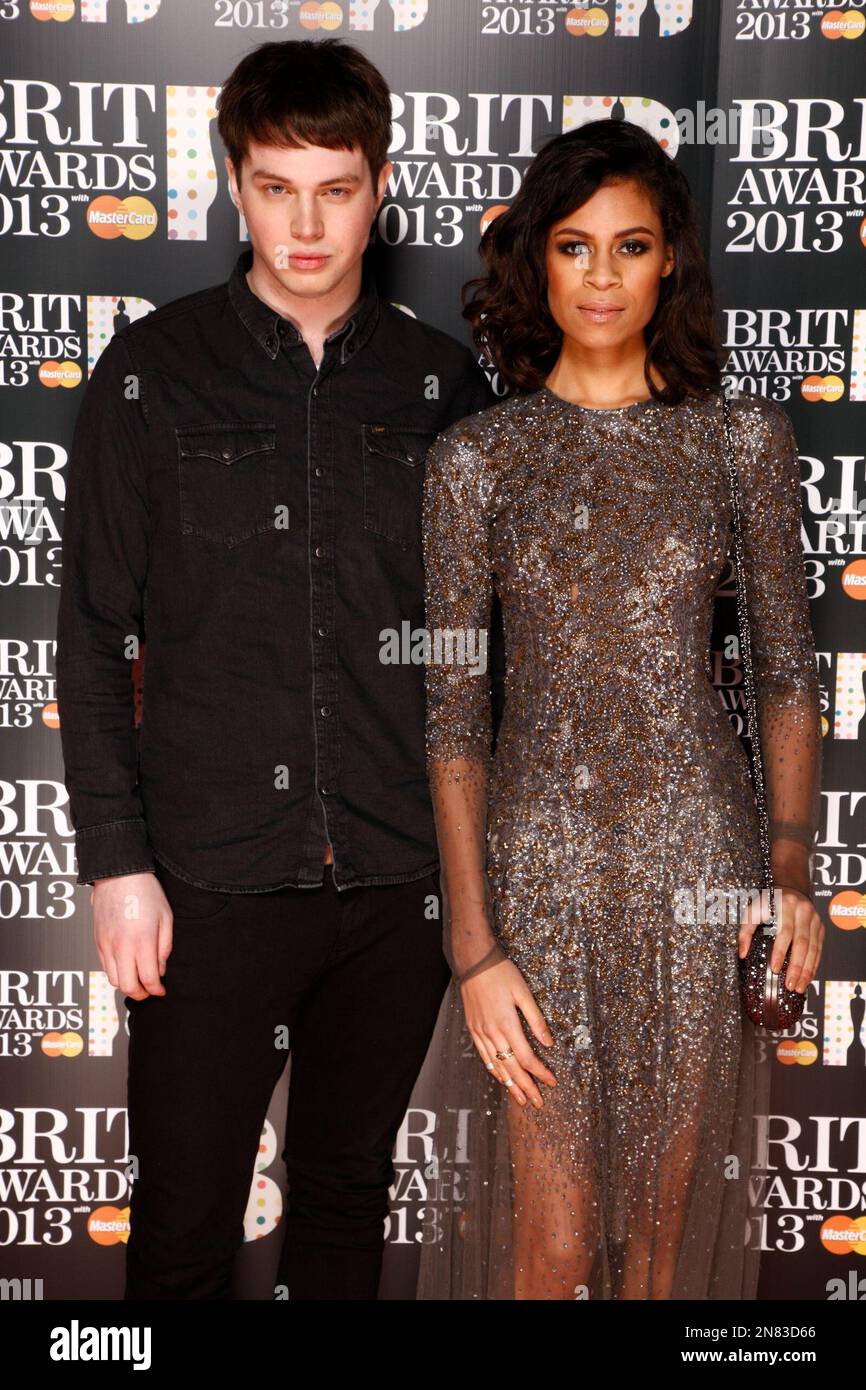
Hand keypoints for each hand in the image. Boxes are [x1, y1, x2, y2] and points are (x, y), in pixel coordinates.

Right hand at [91, 871, 172, 1000]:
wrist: (118, 876)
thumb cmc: (145, 892)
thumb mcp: (165, 917)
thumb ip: (164, 947)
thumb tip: (160, 969)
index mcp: (142, 941)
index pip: (148, 979)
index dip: (156, 990)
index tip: (162, 990)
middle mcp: (121, 947)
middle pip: (127, 986)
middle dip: (141, 994)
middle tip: (150, 990)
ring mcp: (106, 945)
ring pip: (113, 980)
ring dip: (127, 984)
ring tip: (139, 978)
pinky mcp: (98, 942)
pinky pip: (105, 967)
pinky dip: (116, 973)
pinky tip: (127, 966)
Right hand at [460, 959, 556, 1108]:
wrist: (474, 962)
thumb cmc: (501, 973)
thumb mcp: (524, 992)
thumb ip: (536, 1020)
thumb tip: (549, 1043)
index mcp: (508, 1024)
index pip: (527, 1057)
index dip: (540, 1073)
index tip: (551, 1082)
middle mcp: (492, 1032)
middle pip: (511, 1068)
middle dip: (526, 1087)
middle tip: (537, 1103)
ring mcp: (480, 1032)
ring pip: (496, 1066)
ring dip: (510, 1084)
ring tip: (520, 1099)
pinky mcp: (473, 1029)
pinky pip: (483, 1056)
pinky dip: (493, 1070)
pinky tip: (500, 1078)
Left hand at [738, 884, 823, 993]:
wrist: (790, 889)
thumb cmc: (768, 903)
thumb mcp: (752, 911)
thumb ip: (745, 931)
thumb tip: (743, 953)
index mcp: (786, 905)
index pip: (785, 932)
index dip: (780, 952)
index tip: (775, 968)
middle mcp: (803, 912)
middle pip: (802, 943)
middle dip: (796, 967)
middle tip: (790, 985)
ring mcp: (815, 920)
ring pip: (813, 949)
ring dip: (807, 970)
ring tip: (799, 987)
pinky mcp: (820, 928)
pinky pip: (819, 950)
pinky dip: (814, 965)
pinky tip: (808, 978)